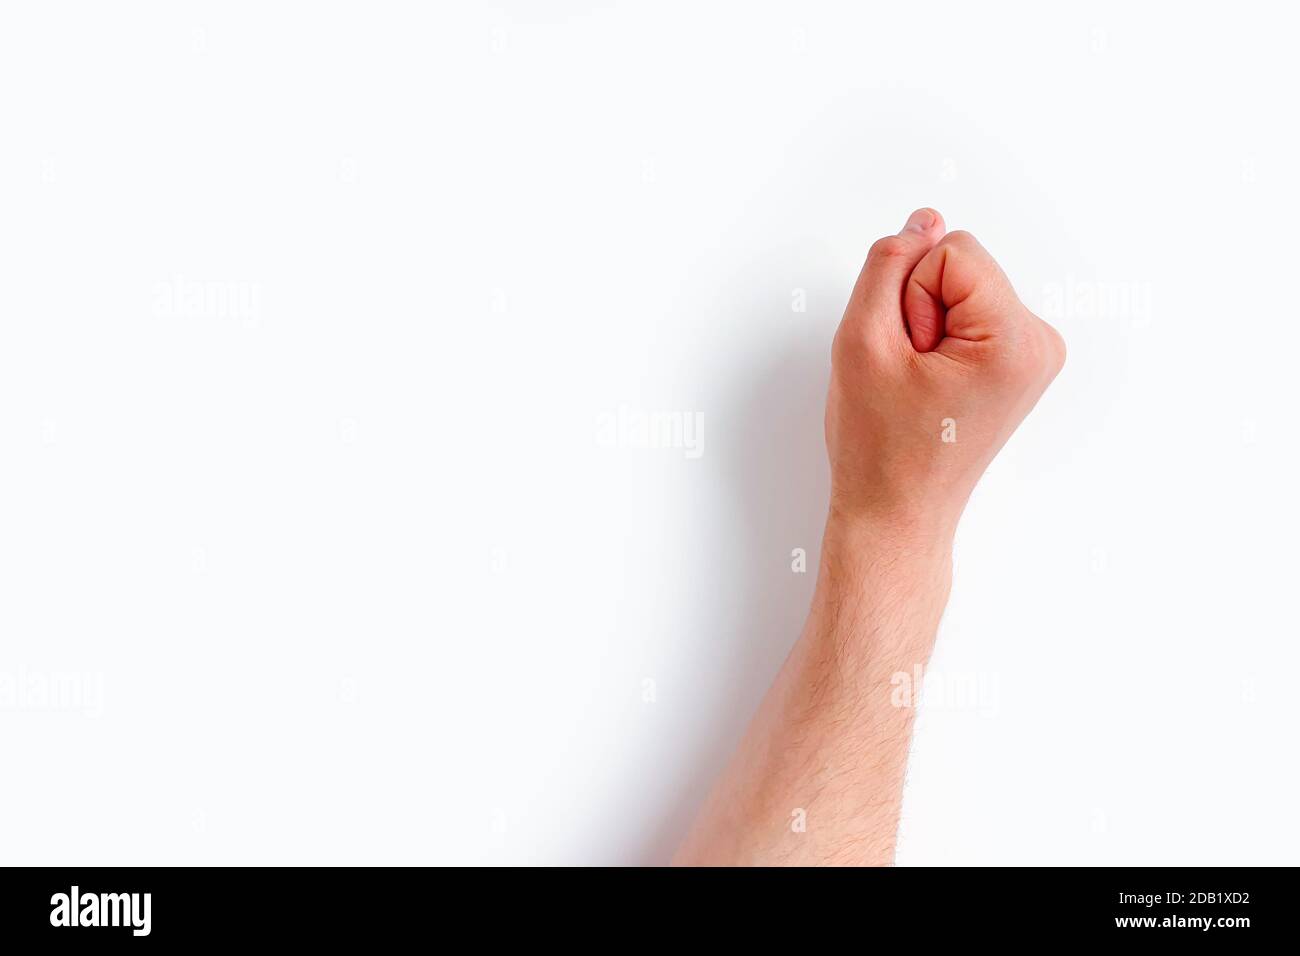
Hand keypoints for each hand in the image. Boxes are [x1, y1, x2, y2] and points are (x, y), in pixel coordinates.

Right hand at [826, 208, 1065, 536]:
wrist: (896, 512)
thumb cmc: (880, 448)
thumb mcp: (861, 341)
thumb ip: (888, 265)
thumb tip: (924, 221)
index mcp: (1016, 340)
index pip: (950, 250)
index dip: (908, 296)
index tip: (907, 355)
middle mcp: (1041, 343)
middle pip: (961, 266)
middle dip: (919, 310)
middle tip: (909, 374)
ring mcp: (1035, 355)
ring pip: (961, 287)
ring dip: (926, 327)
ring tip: (918, 383)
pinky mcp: (1020, 363)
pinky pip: (969, 312)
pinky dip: (939, 340)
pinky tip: (929, 385)